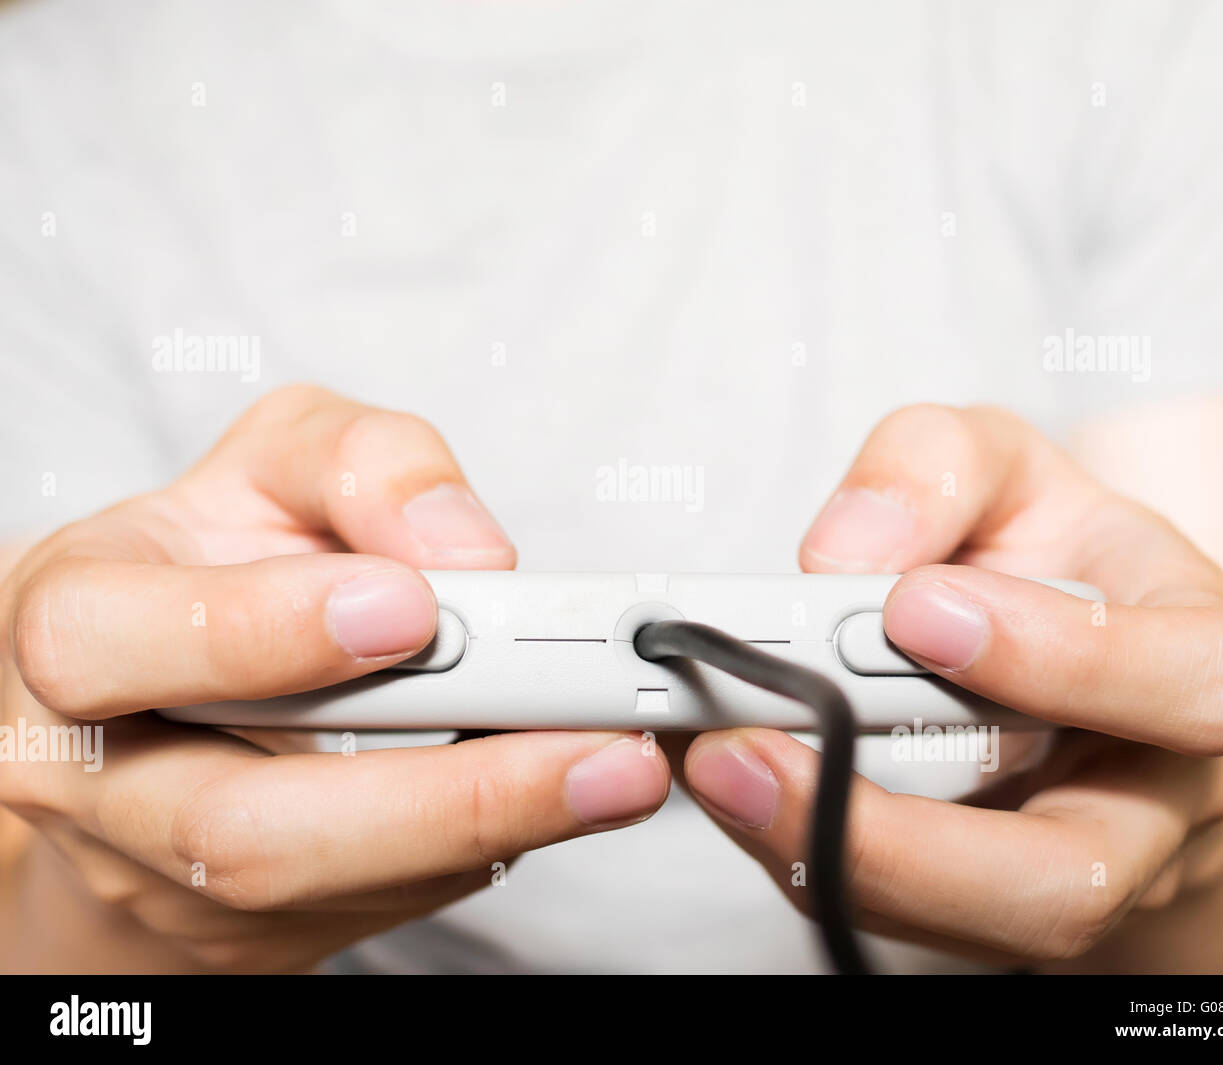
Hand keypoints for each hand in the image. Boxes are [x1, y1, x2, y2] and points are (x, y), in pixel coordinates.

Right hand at [0, 385, 667, 972]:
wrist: (156, 703)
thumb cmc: (212, 562)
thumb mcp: (275, 463)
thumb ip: (364, 463)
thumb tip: (466, 551)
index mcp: (76, 629)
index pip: (109, 642)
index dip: (258, 632)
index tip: (414, 608)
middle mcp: (102, 775)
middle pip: (240, 830)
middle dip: (439, 796)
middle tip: (595, 746)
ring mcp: (170, 874)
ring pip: (320, 891)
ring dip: (489, 836)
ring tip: (617, 774)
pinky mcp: (249, 927)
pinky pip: (375, 905)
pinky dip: (481, 849)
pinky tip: (562, 793)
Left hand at [682, 404, 1222, 966]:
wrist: (1064, 650)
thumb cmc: (1043, 555)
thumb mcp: (1001, 467)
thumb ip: (933, 470)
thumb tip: (842, 554)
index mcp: (1193, 662)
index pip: (1195, 684)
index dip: (1063, 658)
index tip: (914, 608)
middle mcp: (1149, 796)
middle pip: (1070, 882)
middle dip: (900, 839)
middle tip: (753, 748)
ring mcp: (1070, 872)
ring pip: (971, 930)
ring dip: (828, 858)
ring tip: (718, 766)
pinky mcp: (984, 906)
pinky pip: (898, 916)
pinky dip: (801, 852)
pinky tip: (733, 779)